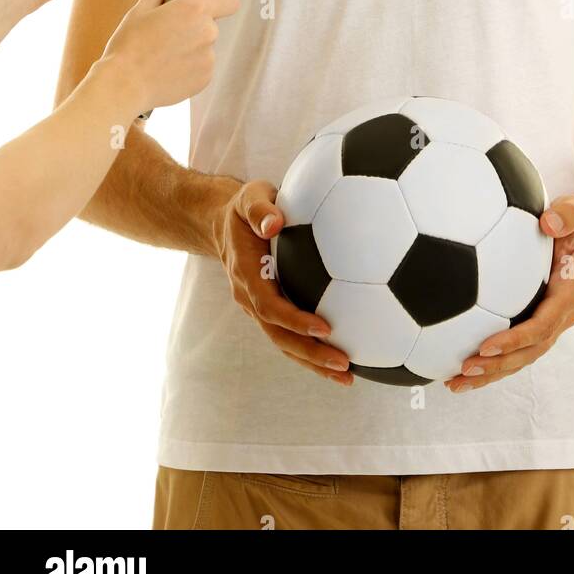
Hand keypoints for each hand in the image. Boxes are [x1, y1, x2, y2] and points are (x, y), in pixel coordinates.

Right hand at [100, 0, 240, 111]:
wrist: (124, 85)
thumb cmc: (129, 47)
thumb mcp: (140, 11)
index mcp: (194, 10)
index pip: (230, 0)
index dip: (221, 1)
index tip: (209, 5)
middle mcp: (208, 32)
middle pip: (211, 24)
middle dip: (194, 27)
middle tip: (168, 34)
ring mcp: (209, 57)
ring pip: (205, 47)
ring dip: (191, 48)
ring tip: (164, 56)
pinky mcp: (206, 78)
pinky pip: (202, 66)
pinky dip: (189, 67)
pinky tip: (168, 70)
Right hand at [213, 182, 354, 387]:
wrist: (225, 223)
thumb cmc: (246, 207)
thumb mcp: (250, 197)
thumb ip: (260, 209)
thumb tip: (273, 223)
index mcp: (246, 274)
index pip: (269, 305)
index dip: (295, 320)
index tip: (325, 327)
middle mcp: (250, 297)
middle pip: (279, 336)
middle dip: (310, 354)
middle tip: (344, 365)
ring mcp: (259, 307)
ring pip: (284, 342)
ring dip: (314, 362)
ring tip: (348, 376)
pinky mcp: (271, 309)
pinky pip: (290, 334)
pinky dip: (313, 350)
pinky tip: (343, 357)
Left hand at [445, 196, 573, 391]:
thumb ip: (566, 215)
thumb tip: (549, 221)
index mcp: (569, 296)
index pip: (541, 325)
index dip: (515, 339)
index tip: (486, 346)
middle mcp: (561, 317)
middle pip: (529, 352)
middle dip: (498, 366)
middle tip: (465, 370)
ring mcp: (550, 324)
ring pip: (521, 357)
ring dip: (491, 373)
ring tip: (455, 382)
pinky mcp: (537, 323)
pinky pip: (516, 348)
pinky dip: (492, 361)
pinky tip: (460, 367)